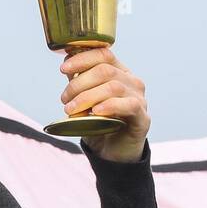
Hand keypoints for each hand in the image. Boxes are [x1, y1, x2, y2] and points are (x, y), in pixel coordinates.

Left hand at [59, 47, 149, 161]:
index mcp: (119, 73)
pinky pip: (128, 105)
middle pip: (105, 70)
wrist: (113, 152)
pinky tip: (95, 112)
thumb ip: (80, 83)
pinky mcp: (142, 118)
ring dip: (87, 97)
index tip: (63, 69)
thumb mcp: (85, 101)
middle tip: (65, 99)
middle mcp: (132, 82)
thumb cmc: (99, 124)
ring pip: (113, 87)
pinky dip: (109, 106)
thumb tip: (67, 64)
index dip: (83, 59)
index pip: (104, 55)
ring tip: (71, 109)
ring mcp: (139, 99)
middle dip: (79, 83)